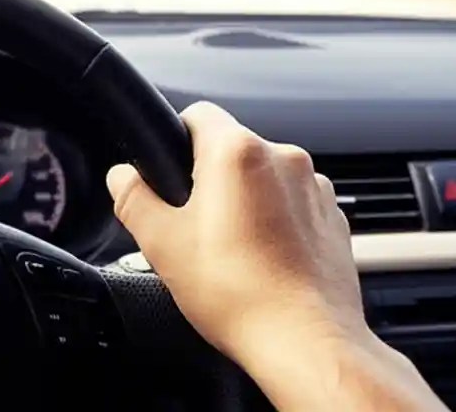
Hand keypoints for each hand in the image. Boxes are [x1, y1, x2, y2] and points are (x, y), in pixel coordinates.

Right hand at [107, 102, 443, 411]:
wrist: (304, 341)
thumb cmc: (237, 293)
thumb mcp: (160, 243)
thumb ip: (132, 198)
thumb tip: (121, 177)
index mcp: (237, 152)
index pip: (198, 114)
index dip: (175, 139)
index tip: (168, 173)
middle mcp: (284, 159)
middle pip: (231, 149)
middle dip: (209, 179)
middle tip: (192, 226)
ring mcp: (316, 188)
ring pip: (264, 179)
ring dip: (246, 201)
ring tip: (231, 251)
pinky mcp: (334, 219)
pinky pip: (294, 206)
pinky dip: (277, 223)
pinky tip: (262, 261)